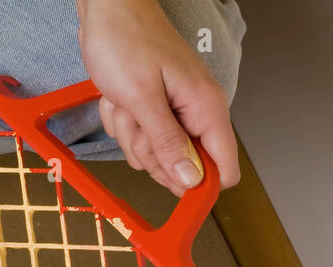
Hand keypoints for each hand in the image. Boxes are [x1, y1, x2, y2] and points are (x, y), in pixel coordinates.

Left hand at [78, 0, 239, 194]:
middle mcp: (194, 113)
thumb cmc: (126, 42)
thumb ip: (167, 141)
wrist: (108, 11)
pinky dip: (121, 120)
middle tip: (139, 120)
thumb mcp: (142, 97)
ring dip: (130, 133)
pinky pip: (135, 136)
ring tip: (127, 101)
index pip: (224, 168)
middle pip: (181, 168)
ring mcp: (173, 112)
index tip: (169, 178)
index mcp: (205, 108)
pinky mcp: (152, 110)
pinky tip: (120, 97)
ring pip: (151, 153)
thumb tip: (191, 179)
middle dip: (150, 152)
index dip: (197, 184)